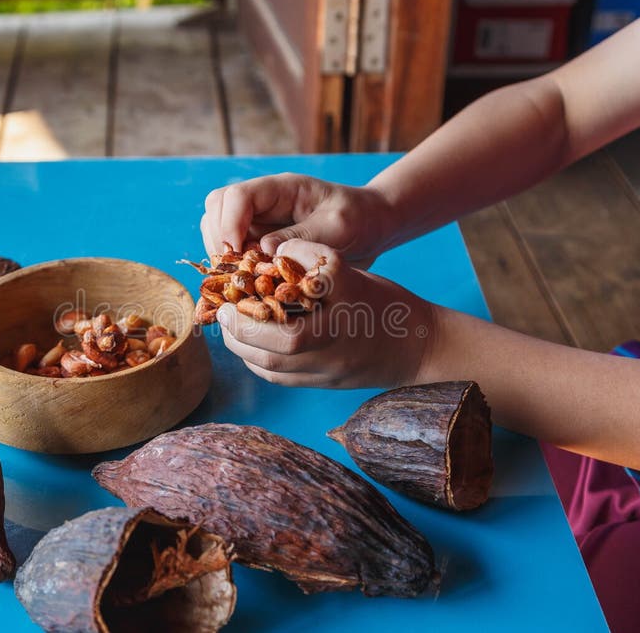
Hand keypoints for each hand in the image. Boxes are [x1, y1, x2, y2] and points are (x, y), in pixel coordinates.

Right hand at [200, 173, 391, 267]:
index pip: (237, 196)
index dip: (228, 224)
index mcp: (282, 188)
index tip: (235, 253)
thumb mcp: (339, 227)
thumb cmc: (360, 219)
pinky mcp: (261, 242)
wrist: (372, 227)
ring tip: (243, 280)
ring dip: (223, 256)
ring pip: (218, 230)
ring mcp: (259, 222)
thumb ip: (303, 236)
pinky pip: (234, 252)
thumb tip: (264, 250)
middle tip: (236, 272)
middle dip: (219, 240)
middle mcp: (264, 202)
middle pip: (217, 209)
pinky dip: (233, 269)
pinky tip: (249, 287)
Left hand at [215, 240, 436, 388]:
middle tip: (222, 313)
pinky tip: (249, 343)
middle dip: (241, 331)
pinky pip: (281, 379)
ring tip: (230, 325)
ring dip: (244, 347)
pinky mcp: (325, 385)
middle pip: (278, 350)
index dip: (254, 315)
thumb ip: (310, 262)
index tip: (231, 299)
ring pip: (275, 368)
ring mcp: (331, 370)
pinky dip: (257, 361)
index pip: (293, 317)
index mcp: (344, 311)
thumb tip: (269, 255)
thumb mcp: (351, 271)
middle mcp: (336, 344)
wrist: (417, 346)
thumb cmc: (381, 302)